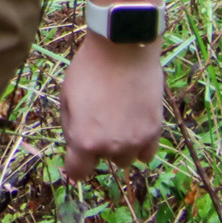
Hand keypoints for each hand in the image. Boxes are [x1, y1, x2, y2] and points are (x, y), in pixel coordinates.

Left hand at [60, 34, 164, 180]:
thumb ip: (71, 128)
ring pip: (127, 158)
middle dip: (99, 147)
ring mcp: (136, 140)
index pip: (78, 172)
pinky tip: (134, 126)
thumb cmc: (89, 70)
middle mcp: (112, 146)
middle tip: (98, 122)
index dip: (75, 167)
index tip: (77, 159)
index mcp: (85, 140)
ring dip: (120, 146)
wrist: (123, 50)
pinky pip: (147, 153)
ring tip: (118, 120)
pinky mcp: (155, 131)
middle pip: (105, 161)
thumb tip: (76, 145)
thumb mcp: (66, 98)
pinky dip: (140, 144)